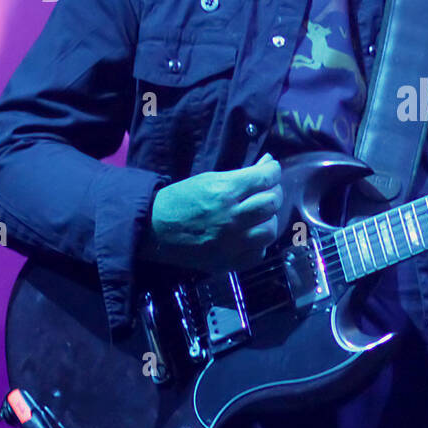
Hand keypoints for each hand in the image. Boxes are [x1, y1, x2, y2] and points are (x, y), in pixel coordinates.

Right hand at [143, 153, 282, 271]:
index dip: (273, 171)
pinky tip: (250, 236)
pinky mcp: (228, 262)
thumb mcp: (209, 179)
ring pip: (270, 230)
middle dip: (273, 192)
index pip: (266, 178)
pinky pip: (258, 253)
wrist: (154, 229)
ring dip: (268, 219)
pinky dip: (259, 244)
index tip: (271, 170)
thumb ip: (241, 174)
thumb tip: (268, 164)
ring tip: (259, 216)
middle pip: (272, 203)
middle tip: (266, 191)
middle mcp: (233, 218)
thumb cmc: (180, 199)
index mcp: (225, 192)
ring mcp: (232, 243)